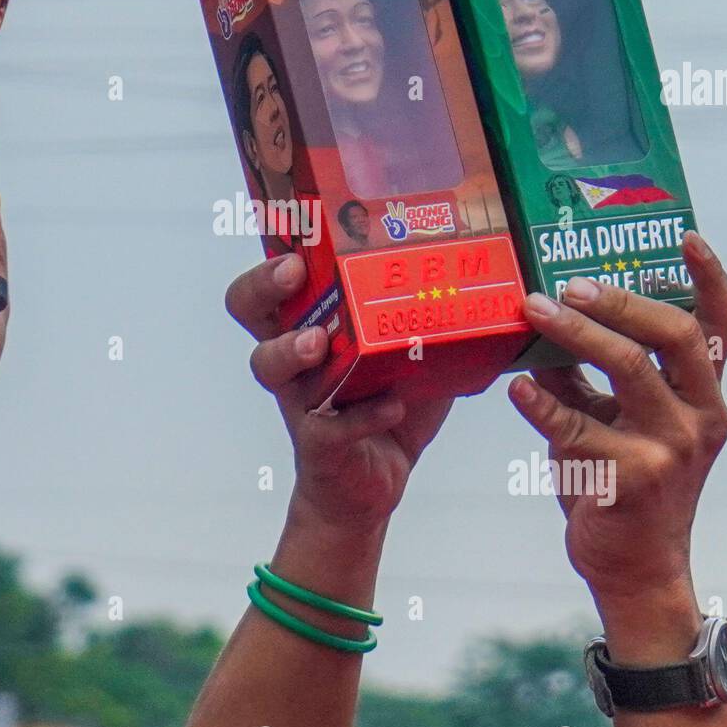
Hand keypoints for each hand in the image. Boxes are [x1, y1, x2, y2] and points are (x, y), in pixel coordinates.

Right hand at [226, 254, 451, 533]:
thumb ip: (430, 319)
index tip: (296, 245)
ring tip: (320, 342)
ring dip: (293, 348)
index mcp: (313, 323)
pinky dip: (364, 413)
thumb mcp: (412, 354)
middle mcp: (294, 355)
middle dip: (264, 285)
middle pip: (249, 307)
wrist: (374, 482)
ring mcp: (299, 396)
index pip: (277, 276)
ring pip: (270, 364)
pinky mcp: (317, 439)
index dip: (273, 256)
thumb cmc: (388, 405)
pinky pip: (329, 424)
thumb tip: (477, 276)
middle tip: (293, 274)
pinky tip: (392, 406)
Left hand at [507, 231, 726, 658]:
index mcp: (703, 399)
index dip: (709, 280)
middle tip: (569, 283)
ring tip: (531, 310)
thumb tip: (540, 320)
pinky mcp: (632, 479)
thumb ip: (587, 376)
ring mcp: (671, 449)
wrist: (635, 568)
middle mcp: (700, 418)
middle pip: (674, 335)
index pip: (720, 329)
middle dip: (621, 299)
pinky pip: (577, 426)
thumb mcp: (616, 422)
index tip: (686, 236)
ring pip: (627, 368)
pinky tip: (515, 387)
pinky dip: (541, 403)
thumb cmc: (622, 482)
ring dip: (574, 332)